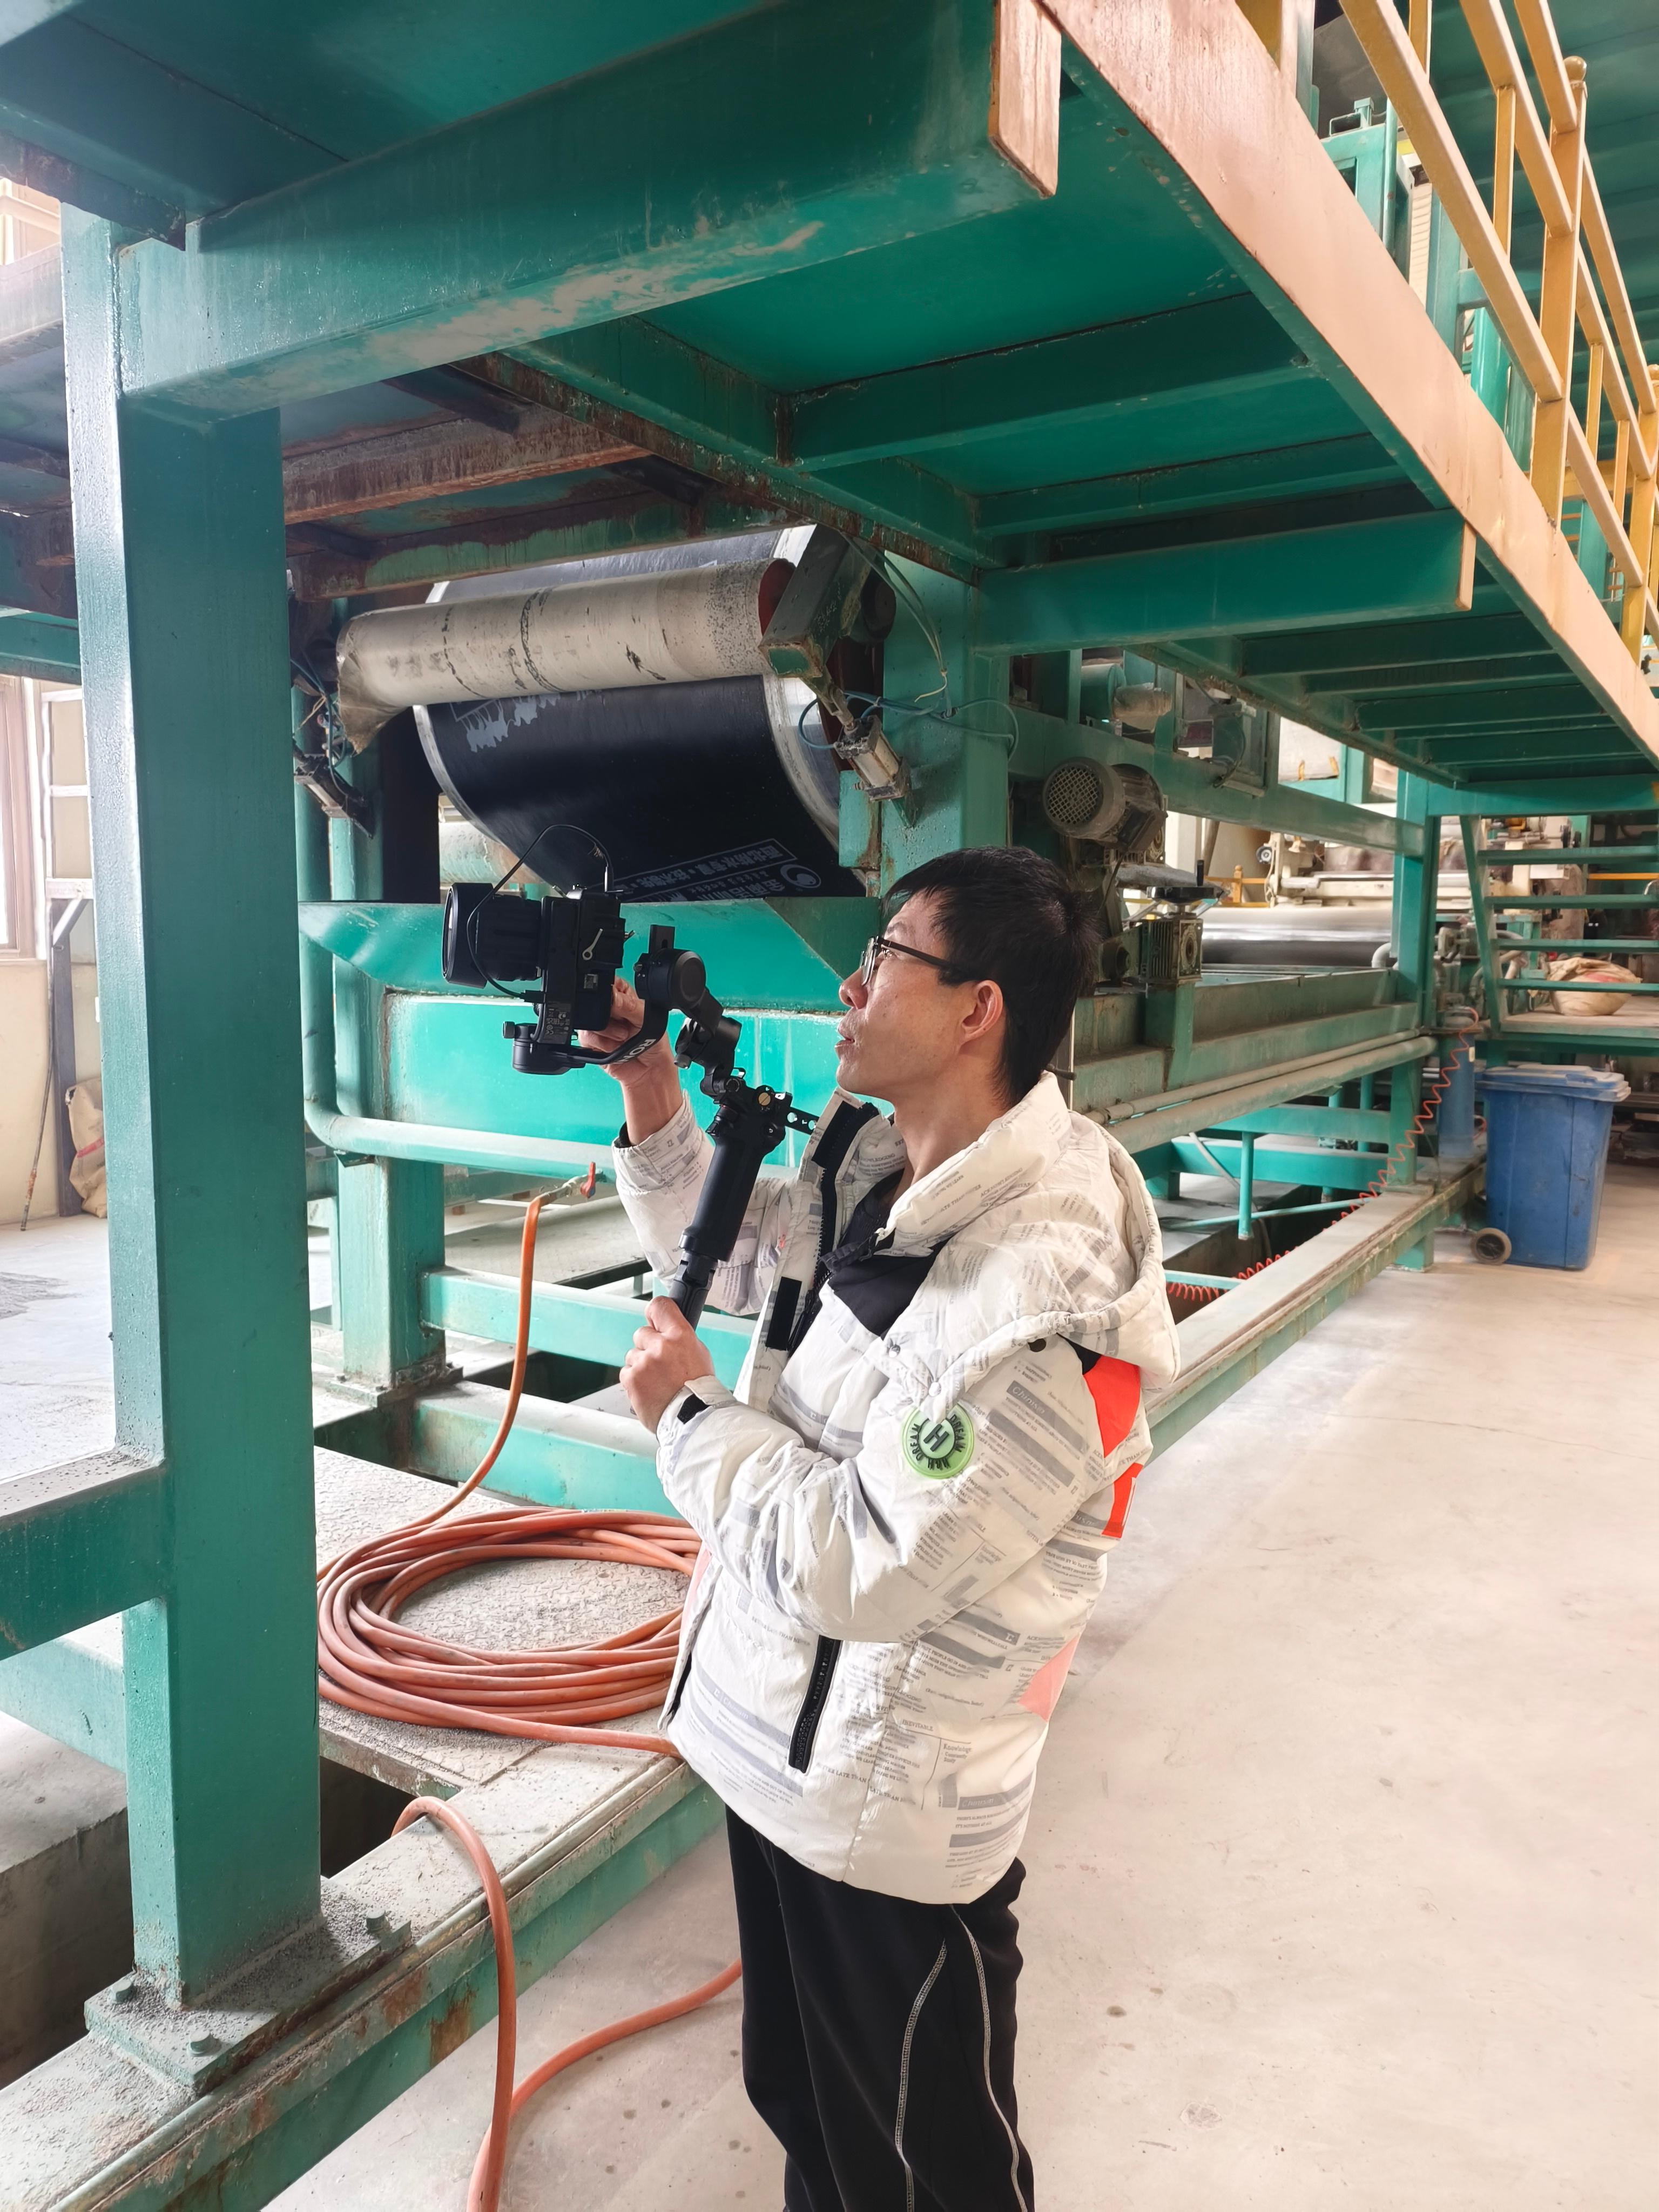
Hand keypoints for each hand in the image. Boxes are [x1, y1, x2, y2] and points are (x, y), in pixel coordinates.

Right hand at [577, 978, 681, 1141]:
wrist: (649, 1070)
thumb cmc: (653, 1042)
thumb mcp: (646, 1019)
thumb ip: (629, 1005)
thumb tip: (612, 996)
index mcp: (621, 995)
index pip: (605, 982)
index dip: (607, 992)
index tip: (616, 1002)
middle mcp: (607, 1008)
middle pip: (592, 1002)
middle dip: (609, 1016)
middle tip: (626, 1025)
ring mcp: (598, 1025)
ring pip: (588, 1021)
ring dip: (607, 1032)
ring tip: (623, 1037)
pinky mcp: (591, 1042)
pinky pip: (586, 1037)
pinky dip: (601, 1044)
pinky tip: (614, 1047)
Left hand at [621, 1297, 715, 1431]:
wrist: (691, 1418)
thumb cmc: (698, 1390)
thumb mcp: (698, 1354)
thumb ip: (679, 1338)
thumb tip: (666, 1331)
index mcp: (681, 1336)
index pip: (660, 1307)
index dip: (655, 1313)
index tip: (653, 1319)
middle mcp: (660, 1346)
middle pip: (642, 1333)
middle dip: (648, 1345)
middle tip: (661, 1363)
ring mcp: (644, 1362)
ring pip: (633, 1355)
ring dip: (641, 1365)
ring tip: (657, 1381)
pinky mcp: (631, 1379)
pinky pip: (626, 1372)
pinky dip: (634, 1380)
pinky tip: (649, 1389)